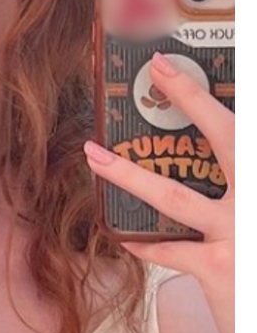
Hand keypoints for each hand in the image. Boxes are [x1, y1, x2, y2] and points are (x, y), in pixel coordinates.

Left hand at [84, 52, 233, 332]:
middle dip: (194, 99)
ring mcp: (243, 232)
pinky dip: (145, 244)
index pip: (246, 133)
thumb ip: (237, 190)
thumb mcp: (251, 221)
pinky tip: (125, 238)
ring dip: (128, 175)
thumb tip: (212, 167)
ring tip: (93, 155)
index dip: (218, 98)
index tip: (190, 65)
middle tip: (160, 68)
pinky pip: (169, 249)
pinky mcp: (220, 267)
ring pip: (175, 195)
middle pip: (229, 138)